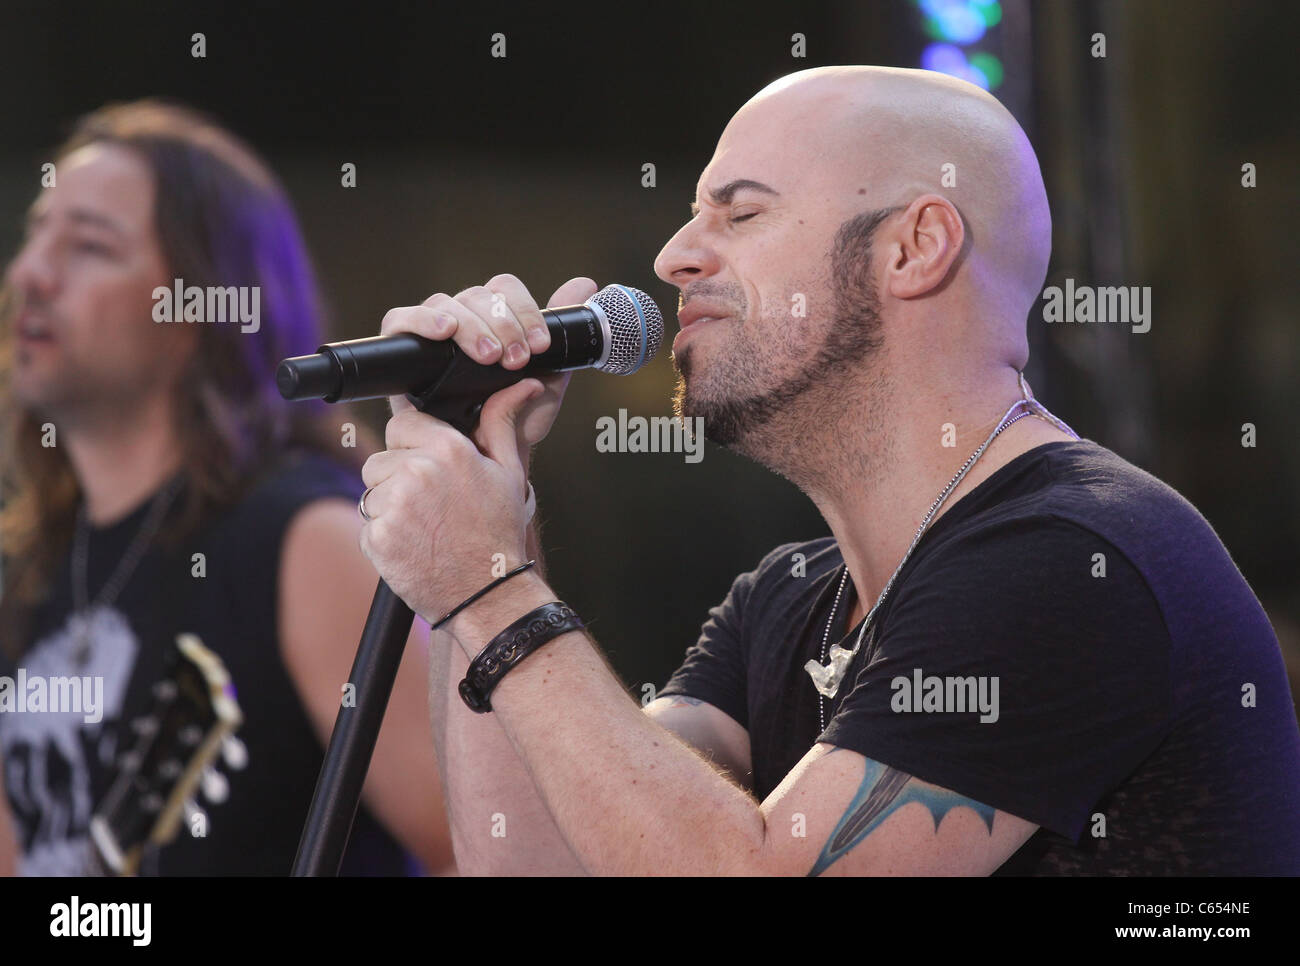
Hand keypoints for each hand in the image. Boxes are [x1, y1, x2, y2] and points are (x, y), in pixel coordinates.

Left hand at [358, 378, 543, 622]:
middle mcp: (417, 470)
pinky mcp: (377, 536)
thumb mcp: (508, 472)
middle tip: (431, 506)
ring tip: (425, 528)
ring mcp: (393, 504)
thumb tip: (521, 385)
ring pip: (370, 493)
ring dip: (389, 509)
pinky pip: (368, 526)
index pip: (402, 423)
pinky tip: (415, 546)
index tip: (428, 467)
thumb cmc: (499, 533)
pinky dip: (385, 538)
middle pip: (380, 459)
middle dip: (398, 479)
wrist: (488, 593)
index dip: (413, 445)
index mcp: (448, 448)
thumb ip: (501, 422)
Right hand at [379, 273, 597, 471]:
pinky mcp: (404, 351)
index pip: (505, 290)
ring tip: (487, 356)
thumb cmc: (514, 418)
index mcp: (496, 320)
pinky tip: (443, 331)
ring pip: (445, 303)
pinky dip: (421, 320)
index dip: (525, 310)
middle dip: (502, 324)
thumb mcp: (549, 377)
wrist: (486, 459)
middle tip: (515, 359)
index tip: (540, 345)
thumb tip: (586, 284)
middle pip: (477, 295)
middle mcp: (464, 320)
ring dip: (471, 326)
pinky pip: (401, 321)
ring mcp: (433, 333)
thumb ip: (564, 335)